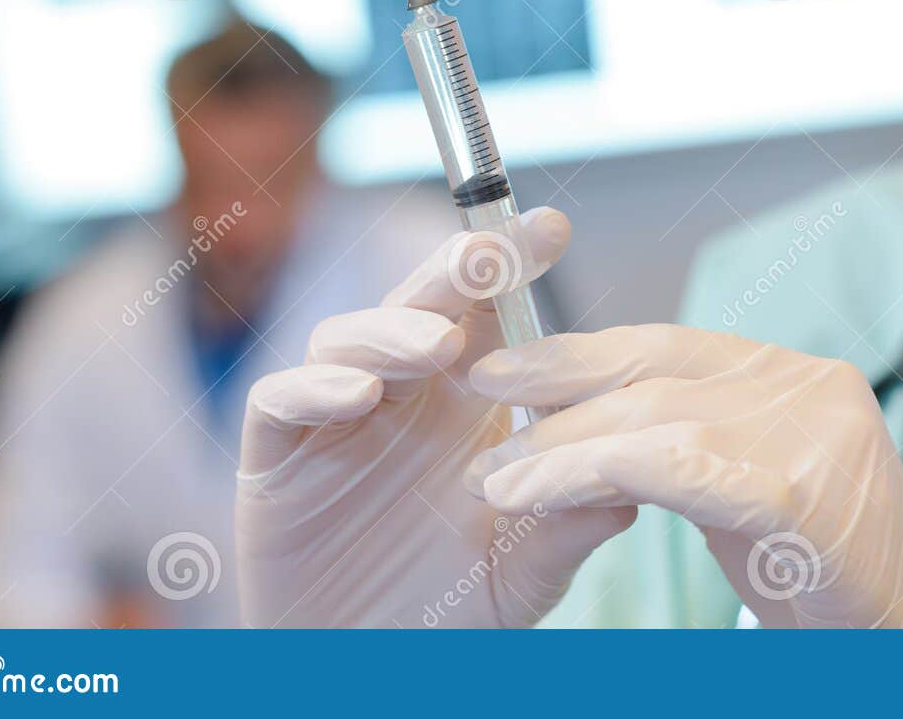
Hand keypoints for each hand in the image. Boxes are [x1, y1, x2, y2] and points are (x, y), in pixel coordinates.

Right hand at [234, 209, 634, 626]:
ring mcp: (331, 424)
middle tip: (490, 249)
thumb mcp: (525, 571)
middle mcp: (399, 399)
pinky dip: (314, 389)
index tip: (551, 227)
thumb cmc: (448, 613)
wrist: (365, 674)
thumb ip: (568, 525)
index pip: (486, 318)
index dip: (510, 268)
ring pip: (346, 340)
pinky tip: (357, 397)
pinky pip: (280, 403)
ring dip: (391, 332)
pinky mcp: (272, 462)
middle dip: (453, 271)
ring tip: (437, 345)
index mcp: (463, 406)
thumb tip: (630, 484)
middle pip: (418, 308)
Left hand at [464, 325, 902, 627]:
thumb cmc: (832, 586)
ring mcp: (814, 435)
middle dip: (557, 382)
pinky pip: (674, 469)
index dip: (583, 349)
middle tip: (479, 392)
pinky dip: (593, 476)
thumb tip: (598, 428)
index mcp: (797, 380)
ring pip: (654, 419)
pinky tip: (538, 493)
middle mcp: (809, 389)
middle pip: (656, 370)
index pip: (671, 347)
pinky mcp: (805, 494)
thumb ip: (694, 449)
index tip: (510, 363)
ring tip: (494, 478)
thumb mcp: (753, 498)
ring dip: (559, 448)